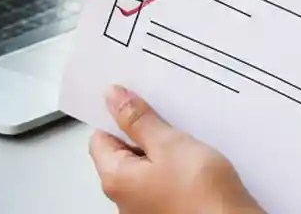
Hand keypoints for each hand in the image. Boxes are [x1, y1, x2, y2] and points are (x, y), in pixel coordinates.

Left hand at [89, 85, 261, 213]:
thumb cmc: (201, 194)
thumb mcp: (169, 144)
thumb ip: (138, 120)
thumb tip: (114, 98)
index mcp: (115, 181)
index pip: (100, 139)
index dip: (117, 118)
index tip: (137, 103)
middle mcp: (125, 200)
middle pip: (124, 154)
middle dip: (144, 133)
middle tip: (168, 121)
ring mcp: (147, 208)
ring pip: (147, 166)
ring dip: (163, 150)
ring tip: (186, 141)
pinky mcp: (169, 210)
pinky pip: (164, 181)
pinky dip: (176, 167)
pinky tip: (195, 161)